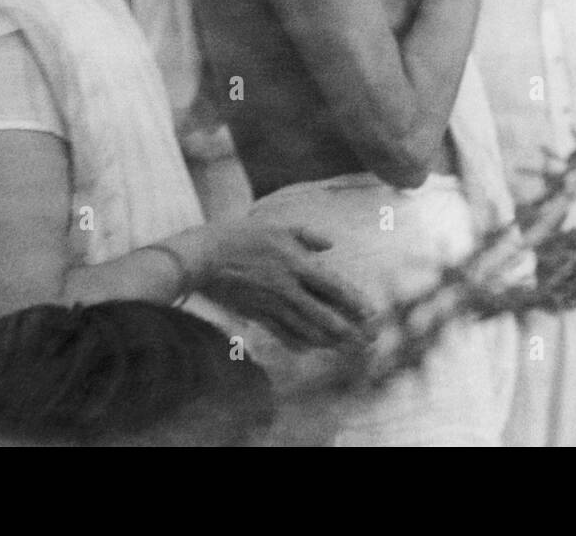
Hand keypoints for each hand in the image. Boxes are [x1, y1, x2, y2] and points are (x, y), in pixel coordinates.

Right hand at [180, 221, 375, 350]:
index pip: (332, 286)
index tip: (370, 312)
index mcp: (296, 264)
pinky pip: (282, 333)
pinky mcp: (257, 315)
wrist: (205, 257)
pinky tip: (309, 348)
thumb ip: (307, 236)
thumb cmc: (241, 236)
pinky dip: (298, 342)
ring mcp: (272, 305)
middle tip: (366, 341)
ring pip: (305, 328)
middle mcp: (288, 288)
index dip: (353, 301)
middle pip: (324, 315)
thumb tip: (332, 245)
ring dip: (328, 340)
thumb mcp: (277, 227)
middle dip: (347, 330)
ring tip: (345, 347)